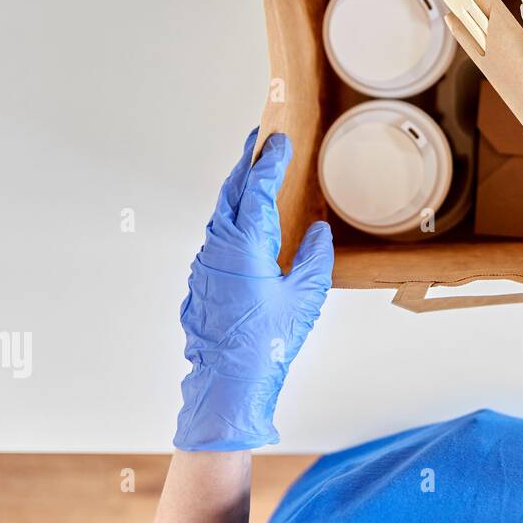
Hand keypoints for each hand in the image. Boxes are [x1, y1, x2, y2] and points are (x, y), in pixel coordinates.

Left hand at [173, 129, 333, 450]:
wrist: (228, 384)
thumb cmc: (267, 344)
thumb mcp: (305, 297)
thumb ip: (314, 258)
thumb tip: (318, 233)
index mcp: (244, 245)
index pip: (255, 190)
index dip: (269, 162)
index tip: (278, 140)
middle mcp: (218, 247)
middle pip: (230, 193)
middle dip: (246, 163)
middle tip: (260, 138)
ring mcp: (206, 263)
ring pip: (221, 213)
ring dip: (237, 188)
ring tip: (254, 171)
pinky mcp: (204, 280)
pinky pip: (217, 235)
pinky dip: (232, 215)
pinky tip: (245, 220)